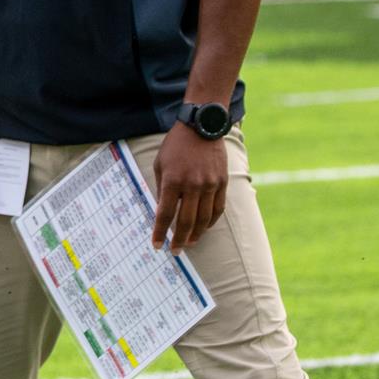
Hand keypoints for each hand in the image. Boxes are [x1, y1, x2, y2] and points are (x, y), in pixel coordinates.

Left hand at [151, 122, 228, 252]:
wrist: (201, 128)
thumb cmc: (175, 146)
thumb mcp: (160, 165)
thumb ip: (161, 189)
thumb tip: (161, 212)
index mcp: (172, 180)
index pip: (165, 214)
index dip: (159, 232)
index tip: (156, 245)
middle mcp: (192, 185)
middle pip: (185, 221)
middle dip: (178, 239)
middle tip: (175, 251)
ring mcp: (209, 185)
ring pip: (204, 219)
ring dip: (196, 234)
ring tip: (189, 243)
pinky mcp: (222, 183)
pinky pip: (218, 209)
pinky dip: (210, 222)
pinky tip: (203, 228)